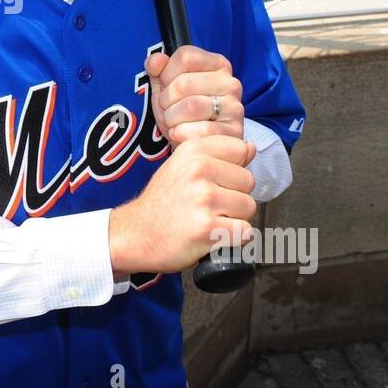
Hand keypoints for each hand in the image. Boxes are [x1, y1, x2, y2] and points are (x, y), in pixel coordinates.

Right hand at [108, 134, 257, 276]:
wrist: (135, 234)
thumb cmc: (162, 203)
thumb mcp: (181, 166)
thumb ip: (215, 155)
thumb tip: (251, 148)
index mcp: (193, 150)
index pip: (241, 150)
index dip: (233, 170)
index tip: (215, 182)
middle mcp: (199, 169)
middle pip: (248, 181)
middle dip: (234, 197)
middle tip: (208, 206)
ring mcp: (204, 198)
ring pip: (249, 207)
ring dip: (235, 219)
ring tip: (209, 220)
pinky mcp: (208, 227)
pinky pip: (245, 232)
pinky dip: (234, 239)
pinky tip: (214, 236)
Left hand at [144, 46, 244, 148]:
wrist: (194, 146)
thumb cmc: (180, 111)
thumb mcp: (165, 86)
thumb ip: (157, 68)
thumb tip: (155, 61)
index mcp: (217, 64)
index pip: (185, 57)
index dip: (167, 74)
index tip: (167, 86)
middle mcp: (230, 83)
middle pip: (184, 83)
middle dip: (166, 100)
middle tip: (169, 110)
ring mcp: (235, 108)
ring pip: (191, 107)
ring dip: (172, 119)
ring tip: (175, 123)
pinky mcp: (234, 132)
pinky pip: (200, 130)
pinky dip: (181, 134)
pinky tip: (181, 135)